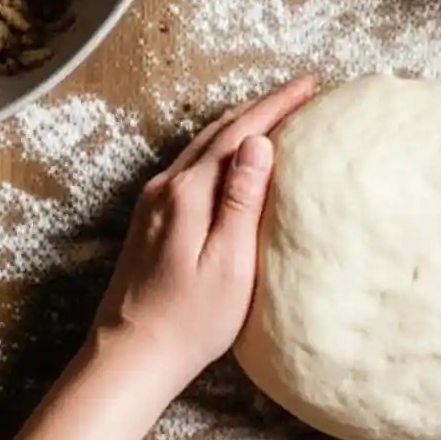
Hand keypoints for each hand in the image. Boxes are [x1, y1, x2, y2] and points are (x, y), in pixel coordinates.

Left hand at [91, 75, 317, 385]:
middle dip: (261, 106)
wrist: (129, 354)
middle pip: (219, 130)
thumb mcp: (228, 263)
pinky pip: (191, 164)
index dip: (277, 105)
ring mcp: (153, 202)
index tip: (311, 84)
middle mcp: (166, 187)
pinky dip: (219, 147)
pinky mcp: (149, 219)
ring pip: (202, 144)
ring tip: (272, 112)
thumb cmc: (189, 320)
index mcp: (189, 193)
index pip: (240, 133)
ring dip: (239, 123)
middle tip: (300, 91)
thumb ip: (241, 200)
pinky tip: (231, 156)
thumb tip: (259, 142)